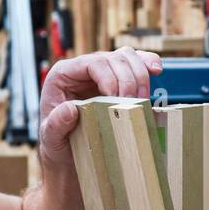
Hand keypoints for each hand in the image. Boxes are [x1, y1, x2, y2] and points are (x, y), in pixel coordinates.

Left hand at [38, 47, 163, 170]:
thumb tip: (71, 109)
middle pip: (114, 58)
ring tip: (142, 100)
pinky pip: (136, 63)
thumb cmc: (58, 142)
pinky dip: (148, 64)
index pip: (92, 63)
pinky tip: (157, 70)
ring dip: (141, 76)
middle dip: (128, 80)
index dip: (109, 77)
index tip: (116, 99)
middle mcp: (84, 68)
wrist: (69, 152)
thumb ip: (56, 124)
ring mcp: (103, 72)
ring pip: (128, 57)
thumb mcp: (51, 137)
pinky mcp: (118, 79)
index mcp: (64, 74)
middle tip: (132, 105)